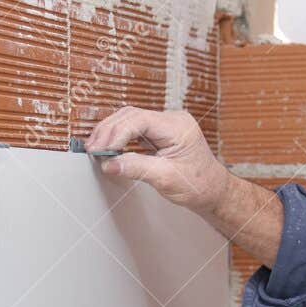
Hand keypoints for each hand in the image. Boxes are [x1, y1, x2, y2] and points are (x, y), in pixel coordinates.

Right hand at [87, 108, 230, 214]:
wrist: (213, 190)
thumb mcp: (165, 178)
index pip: (139, 120)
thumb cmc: (198, 184)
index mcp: (178, 126)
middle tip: (92, 150)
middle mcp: (172, 120)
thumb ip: (136, 168)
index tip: (102, 151)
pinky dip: (119, 136)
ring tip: (96, 149)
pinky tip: (109, 147)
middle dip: (109, 131)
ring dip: (111, 132)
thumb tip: (109, 164)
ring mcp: (166, 124)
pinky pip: (134, 128)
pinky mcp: (160, 132)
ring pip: (130, 119)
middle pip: (131, 115)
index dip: (116, 134)